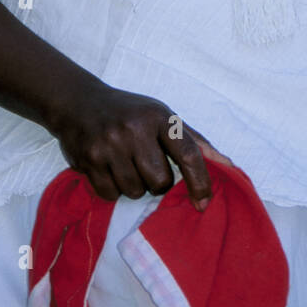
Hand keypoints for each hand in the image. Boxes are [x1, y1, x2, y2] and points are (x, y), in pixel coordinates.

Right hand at [51, 84, 227, 211]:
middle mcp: (134, 129)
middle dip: (157, 182)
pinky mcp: (88, 159)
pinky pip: (110, 194)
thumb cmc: (130, 113)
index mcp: (159, 117)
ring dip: (134, 185)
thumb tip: (228, 165)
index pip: (188, 154)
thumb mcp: (163, 117)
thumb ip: (195, 142)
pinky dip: (113, 189)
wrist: (79, 102)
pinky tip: (108, 168)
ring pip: (135, 191)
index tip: (203, 203)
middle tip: (146, 165)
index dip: (200, 182)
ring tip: (125, 163)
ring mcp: (109, 144)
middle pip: (160, 181)